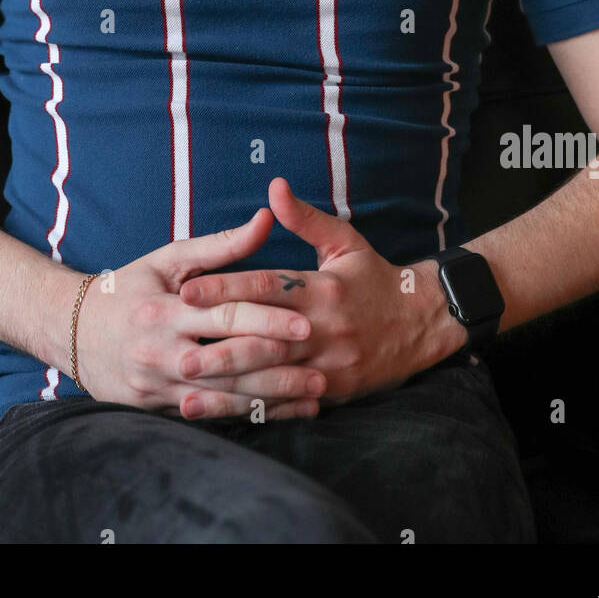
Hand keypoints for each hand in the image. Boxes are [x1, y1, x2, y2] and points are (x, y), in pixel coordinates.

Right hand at [72, 208, 329, 422]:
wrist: (72, 331)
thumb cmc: (128, 287)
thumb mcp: (168, 259)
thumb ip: (220, 245)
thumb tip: (266, 219)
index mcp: (165, 310)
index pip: (225, 317)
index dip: (268, 321)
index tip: (306, 324)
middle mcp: (161, 352)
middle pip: (230, 362)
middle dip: (278, 368)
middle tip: (322, 368)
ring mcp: (158, 386)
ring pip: (224, 396)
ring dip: (272, 399)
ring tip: (314, 396)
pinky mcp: (156, 410)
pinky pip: (210, 415)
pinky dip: (248, 415)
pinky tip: (282, 413)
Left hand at [179, 178, 467, 410]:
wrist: (422, 323)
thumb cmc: (374, 277)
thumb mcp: (344, 242)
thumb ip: (305, 218)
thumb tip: (273, 186)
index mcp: (322, 288)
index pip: (265, 288)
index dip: (224, 289)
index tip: (186, 291)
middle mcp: (323, 329)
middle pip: (263, 338)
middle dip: (217, 345)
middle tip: (176, 348)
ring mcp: (327, 366)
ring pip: (270, 376)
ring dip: (226, 384)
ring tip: (185, 387)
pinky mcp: (331, 393)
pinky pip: (286, 402)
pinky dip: (253, 408)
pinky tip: (222, 412)